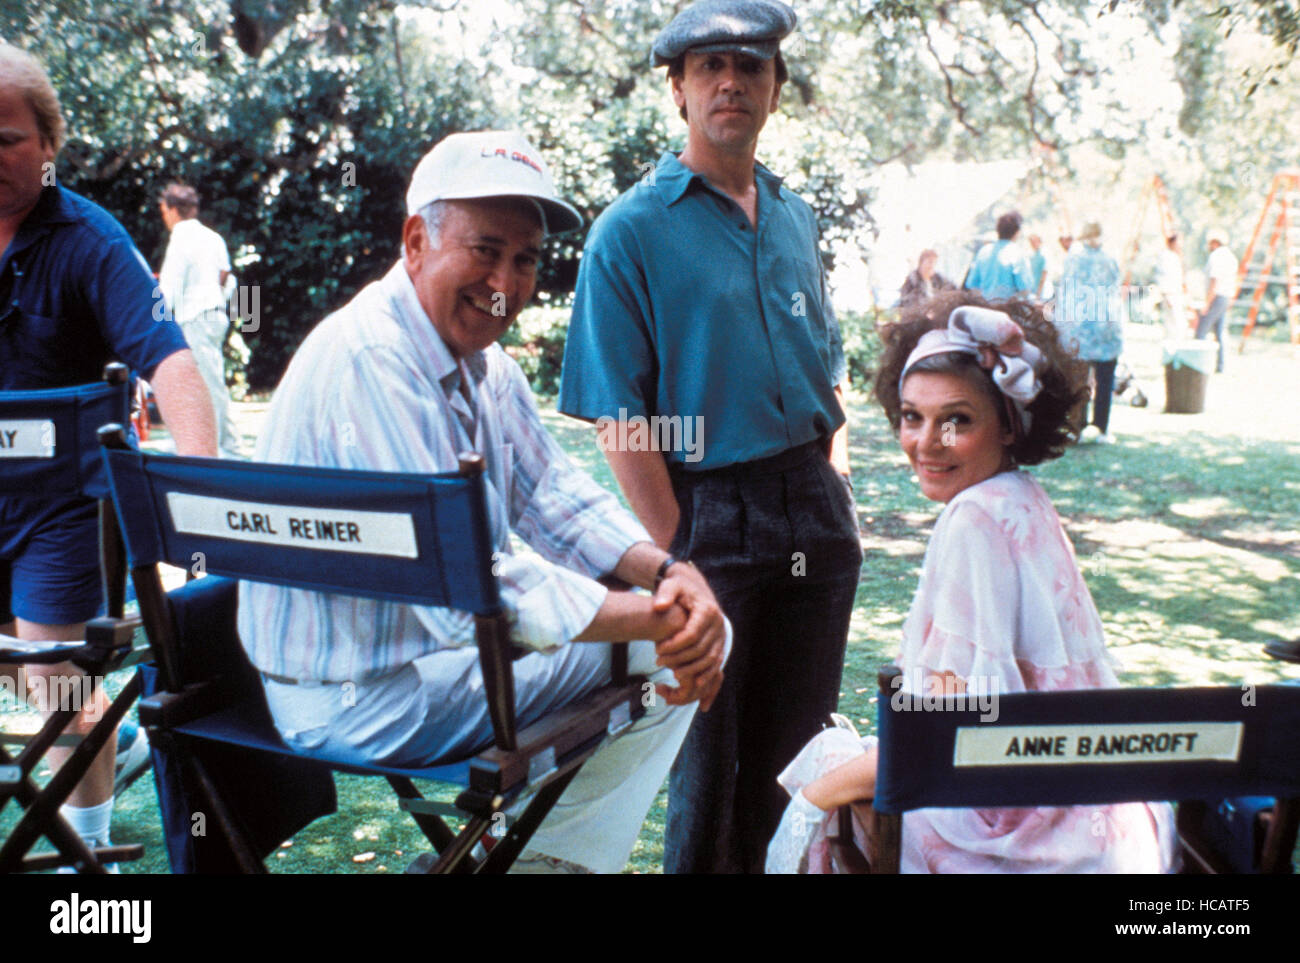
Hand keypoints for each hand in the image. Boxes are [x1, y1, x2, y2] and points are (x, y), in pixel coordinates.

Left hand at [651, 564, 725, 710]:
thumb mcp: (671, 585)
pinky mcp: (721, 644)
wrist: (695, 589)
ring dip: (691, 670)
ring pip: (710, 659)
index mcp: (707, 611)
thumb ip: (665, 593)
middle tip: (658, 661)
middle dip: (679, 659)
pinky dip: (707, 674)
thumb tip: (659, 606)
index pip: (691, 635)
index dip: (674, 645)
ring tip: (671, 673)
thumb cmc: (680, 588)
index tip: (657, 649)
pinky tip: (695, 683)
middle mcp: (719, 624)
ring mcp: (722, 636)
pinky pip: (717, 663)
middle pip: (700, 650)